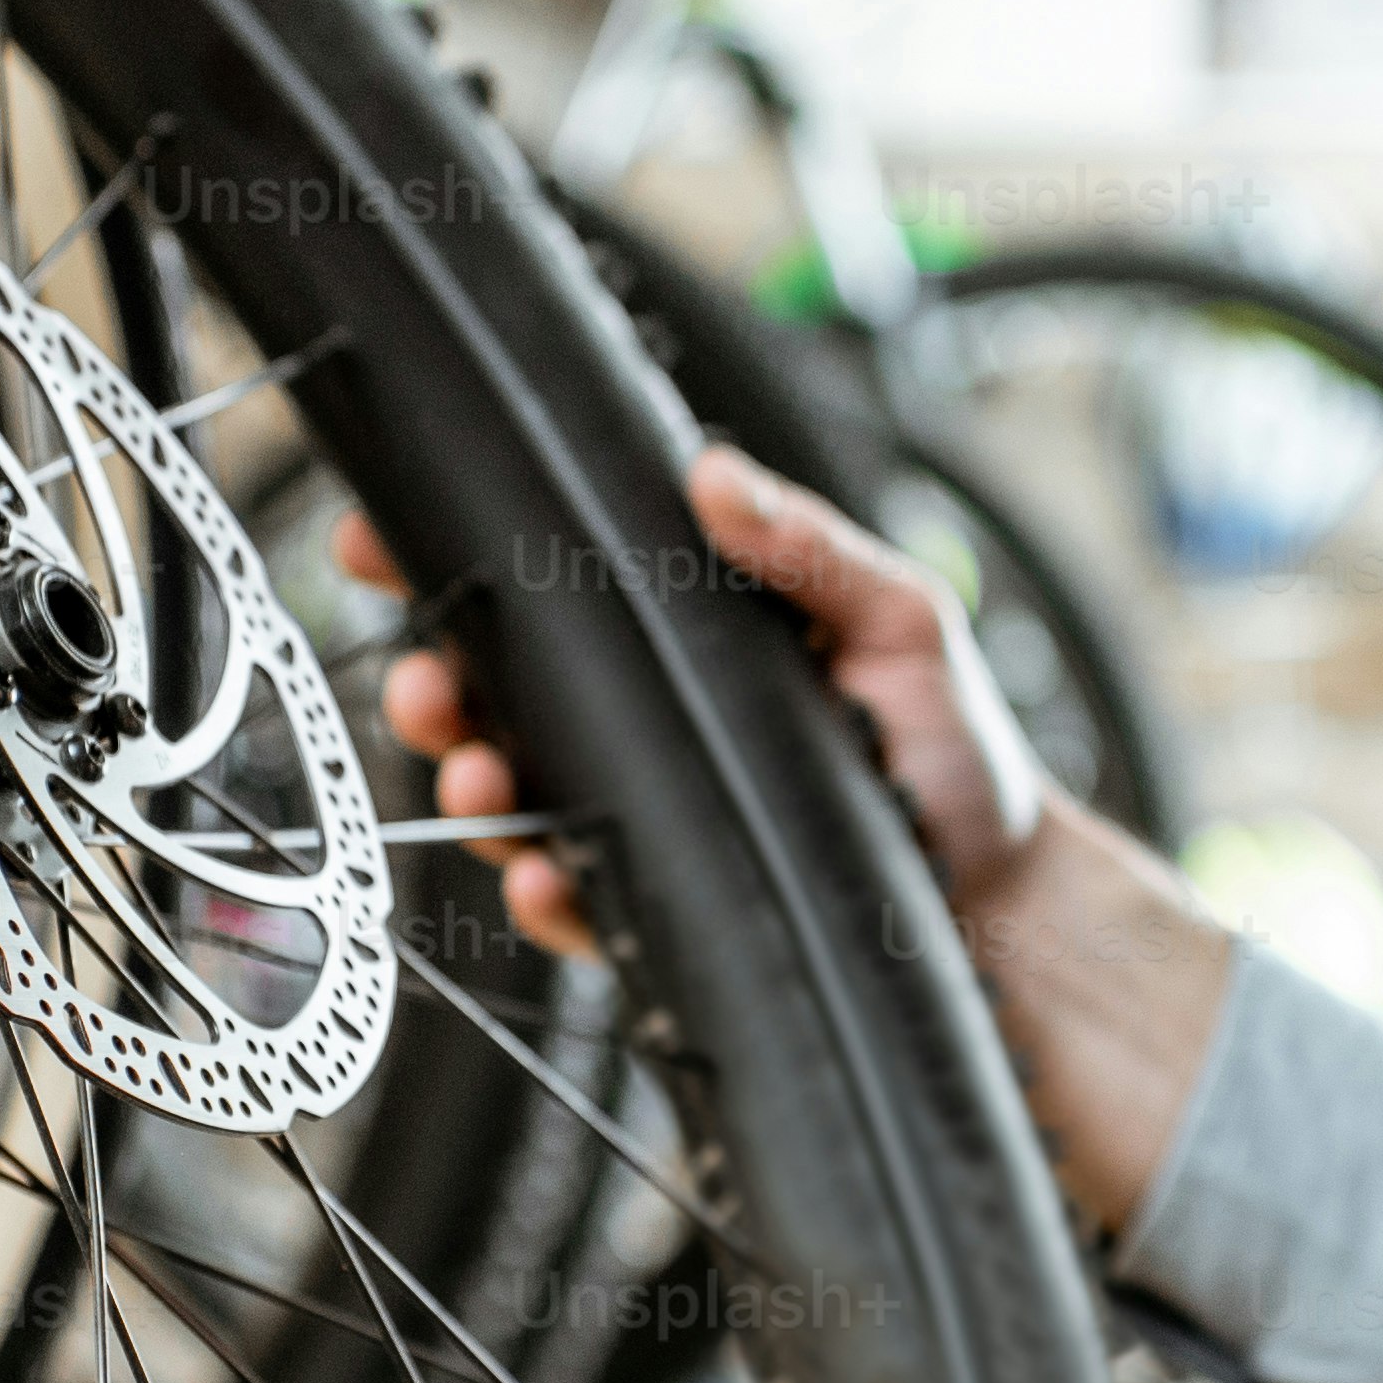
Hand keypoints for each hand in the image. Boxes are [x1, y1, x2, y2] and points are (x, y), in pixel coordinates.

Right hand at [342, 443, 1234, 1227]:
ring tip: (481, 779)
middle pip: (493, 700)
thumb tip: (715, 472)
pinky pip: (577, 905)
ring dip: (472, 788)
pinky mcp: (660, 911)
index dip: (446, 564)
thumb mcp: (900, 621)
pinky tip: (547, 877)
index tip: (378, 541)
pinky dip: (546, 891)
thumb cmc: (955, 750)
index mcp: (673, 641)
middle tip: (431, 680)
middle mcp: (637, 728)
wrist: (1004, 900)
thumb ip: (810, 549)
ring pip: (511, 802)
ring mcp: (638, 820)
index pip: (541, 589)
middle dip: (436, 684)